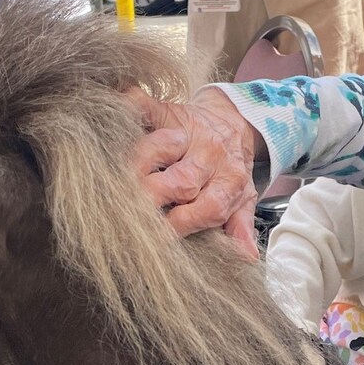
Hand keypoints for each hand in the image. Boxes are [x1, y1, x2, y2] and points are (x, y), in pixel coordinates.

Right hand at [128, 87, 260, 258]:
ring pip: (164, 145)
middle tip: (132, 210)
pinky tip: (117, 114)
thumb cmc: (228, 167)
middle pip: (183, 182)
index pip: (209, 209)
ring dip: (142, 160)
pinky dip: (131, 107)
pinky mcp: (168, 109)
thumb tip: (246, 258)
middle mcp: (210, 156)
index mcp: (228, 181)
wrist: (232, 121)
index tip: (159, 235)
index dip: (182, 225)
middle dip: (155, 199)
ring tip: (123, 175)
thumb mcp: (241, 198)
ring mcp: (188, 131)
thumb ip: (239, 225)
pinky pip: (148, 106)